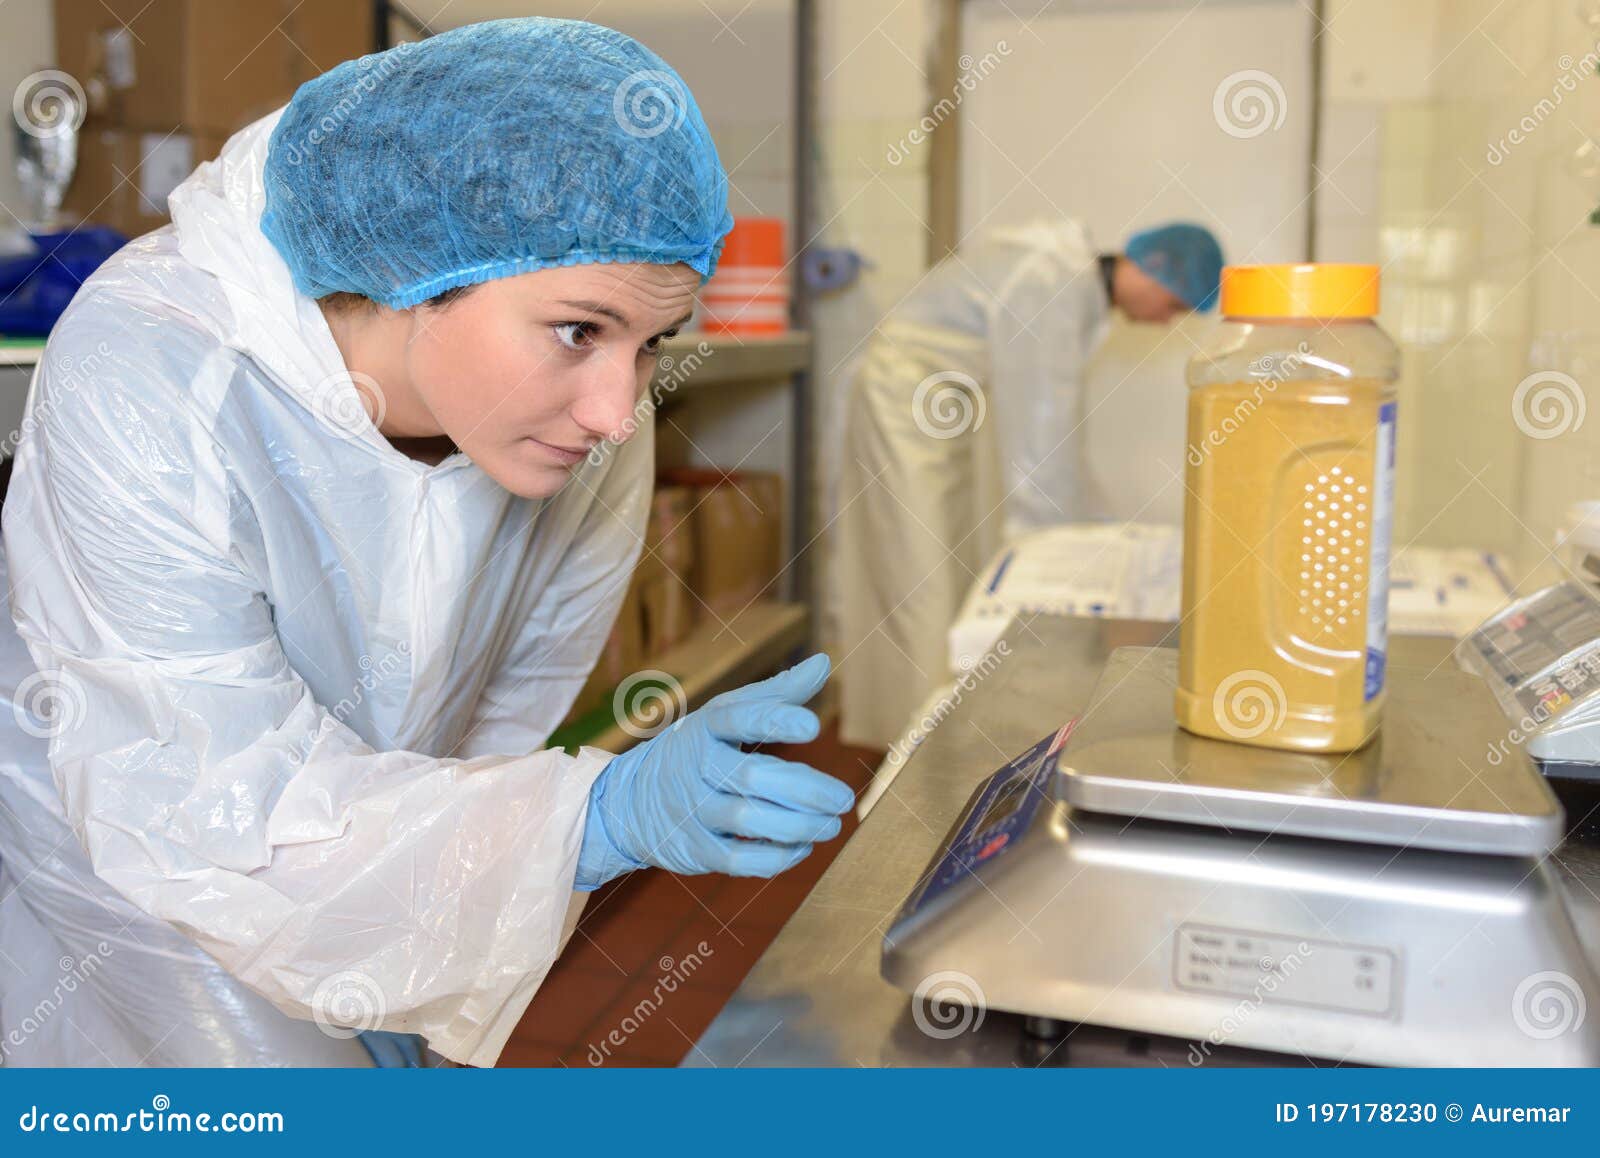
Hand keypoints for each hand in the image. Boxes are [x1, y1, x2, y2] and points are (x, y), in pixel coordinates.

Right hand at [575, 654, 853, 886]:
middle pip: (750, 776)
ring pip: (746, 819)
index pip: (738, 719)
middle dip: (803, 789)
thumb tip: (824, 663)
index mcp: (705, 727)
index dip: (775, 721)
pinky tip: (802, 847)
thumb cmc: (697, 750)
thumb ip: (777, 694)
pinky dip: (776, 857)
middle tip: (844, 798)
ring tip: (831, 825)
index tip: (812, 727)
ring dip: (797, 825)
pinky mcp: (695, 849)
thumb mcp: (725, 714)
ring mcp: (692, 811)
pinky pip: (738, 859)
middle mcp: (695, 767)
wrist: (630, 802)